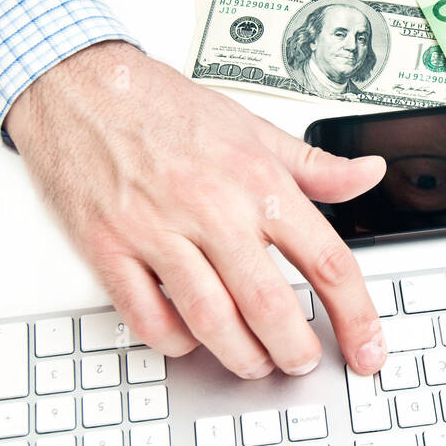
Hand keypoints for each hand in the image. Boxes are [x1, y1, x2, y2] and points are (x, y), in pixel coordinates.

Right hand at [4, 40, 387, 378]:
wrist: (76, 83)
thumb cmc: (164, 107)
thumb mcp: (253, 128)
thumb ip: (314, 167)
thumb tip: (368, 175)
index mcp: (257, 179)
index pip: (328, 261)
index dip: (357, 317)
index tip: (367, 351)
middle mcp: (212, 206)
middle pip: (271, 305)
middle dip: (295, 351)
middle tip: (302, 363)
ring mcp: (157, 230)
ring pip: (212, 321)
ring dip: (241, 357)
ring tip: (255, 362)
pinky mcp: (108, 247)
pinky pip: (148, 317)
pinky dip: (175, 342)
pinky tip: (190, 339)